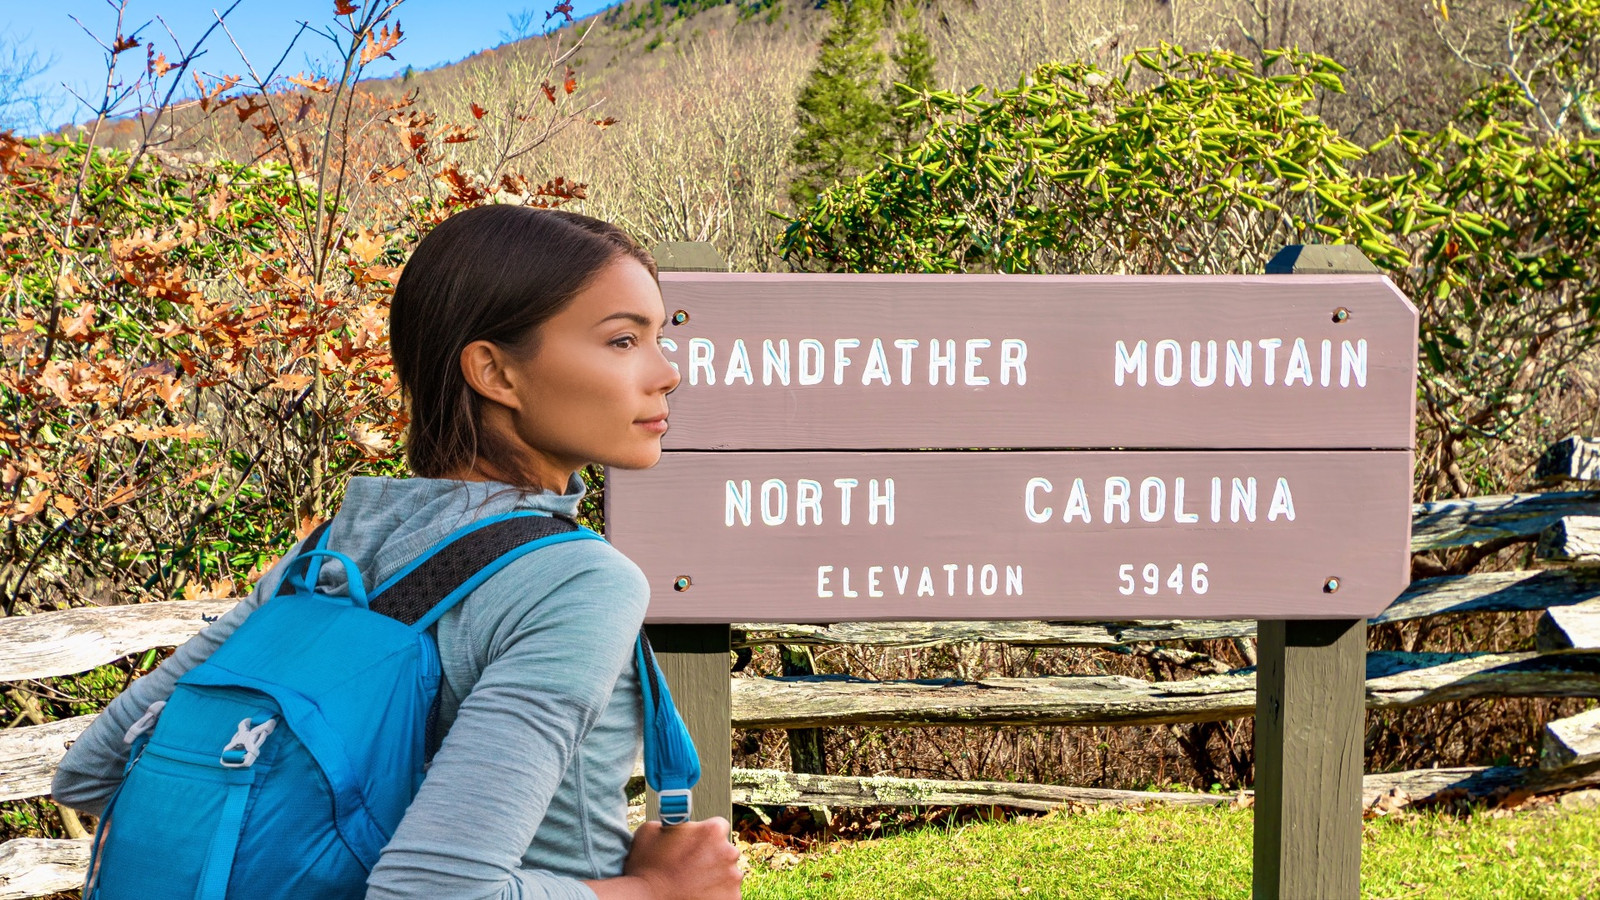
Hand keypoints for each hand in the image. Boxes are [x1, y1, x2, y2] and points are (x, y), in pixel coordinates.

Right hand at [623, 817, 742, 899]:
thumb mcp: (651, 830)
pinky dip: (716, 895)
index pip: (719, 827)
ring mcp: (732, 877)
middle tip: (691, 867)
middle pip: (725, 851)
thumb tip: (675, 823)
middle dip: (712, 857)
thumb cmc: (647, 867)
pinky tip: (697, 894)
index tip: (698, 844)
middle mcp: (728, 852)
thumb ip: (672, 822)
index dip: (706, 836)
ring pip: (728, 873)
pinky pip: (727, 893)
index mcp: (712, 831)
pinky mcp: (732, 898)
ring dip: (715, 876)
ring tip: (692, 883)